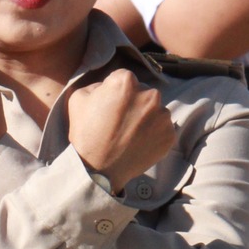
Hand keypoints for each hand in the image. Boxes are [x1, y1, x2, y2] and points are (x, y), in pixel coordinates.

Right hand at [67, 67, 176, 193]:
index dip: (115, 92)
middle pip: (143, 93)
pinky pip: (162, 129)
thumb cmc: (86, 134)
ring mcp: (163, 116)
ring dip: (145, 118)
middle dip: (133, 103)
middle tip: (119, 122)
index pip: (124, 78)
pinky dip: (153, 134)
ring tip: (129, 134)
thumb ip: (96, 85)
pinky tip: (138, 143)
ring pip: (155, 111)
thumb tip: (108, 86)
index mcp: (126, 81)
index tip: (109, 107)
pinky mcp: (170, 134)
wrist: (98, 170)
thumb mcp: (78, 99)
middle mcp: (150, 94)